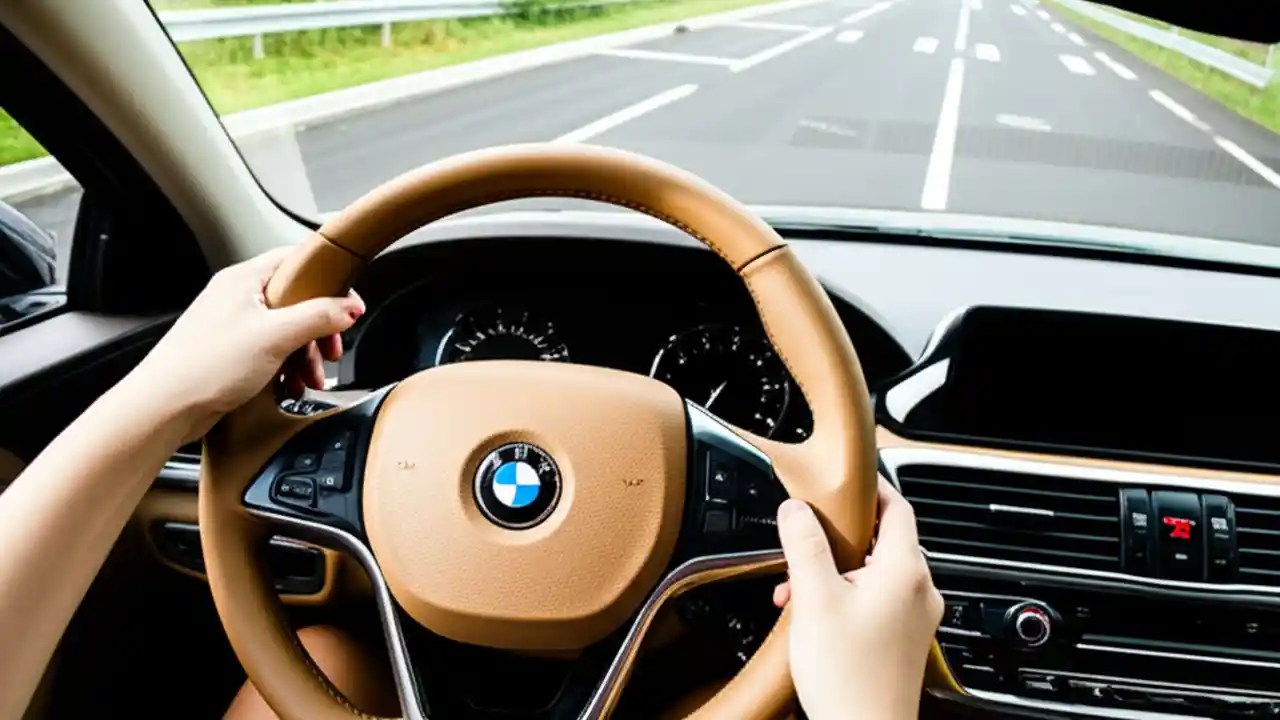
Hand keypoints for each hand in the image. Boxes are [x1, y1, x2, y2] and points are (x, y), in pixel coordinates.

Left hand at [129, 247, 364, 440]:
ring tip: (312, 377)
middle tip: (332, 349)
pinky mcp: (231, 351)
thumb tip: (349, 307)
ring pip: (286, 329)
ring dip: (306, 354)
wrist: (164, 407)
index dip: (330, 280)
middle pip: (296, 300)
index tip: (350, 304)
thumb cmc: (205, 367)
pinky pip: (271, 350)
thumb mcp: (275, 337)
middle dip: (320, 328)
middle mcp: (236, 297)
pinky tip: (291, 385)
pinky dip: (287, 366)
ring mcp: (233, 324)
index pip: (298, 261)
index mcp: (243, 279)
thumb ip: (318, 318)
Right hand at [773, 479, 942, 719]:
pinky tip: (817, 615)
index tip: (845, 483)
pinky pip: (879, 601)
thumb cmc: (848, 677)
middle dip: (839, 539)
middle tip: (806, 544)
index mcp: (904, 570)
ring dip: (838, 572)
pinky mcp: (905, 641)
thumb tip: (796, 508)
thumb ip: (804, 545)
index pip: (897, 506)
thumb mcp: (814, 599)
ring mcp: (916, 618)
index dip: (871, 489)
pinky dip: (849, 597)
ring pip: (876, 573)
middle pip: (883, 540)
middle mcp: (919, 591)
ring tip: (801, 590)